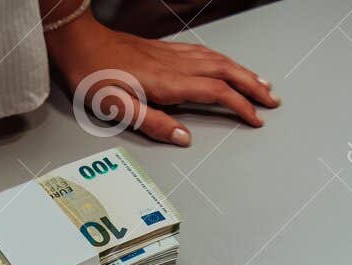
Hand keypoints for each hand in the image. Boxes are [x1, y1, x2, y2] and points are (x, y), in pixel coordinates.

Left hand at [46, 12, 278, 145]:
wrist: (77, 40)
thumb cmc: (93, 76)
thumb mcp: (116, 108)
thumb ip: (153, 124)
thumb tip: (185, 138)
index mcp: (168, 83)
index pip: (215, 93)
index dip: (240, 106)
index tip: (256, 120)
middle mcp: (175, 66)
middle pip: (225, 72)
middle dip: (252, 86)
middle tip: (273, 100)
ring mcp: (171, 55)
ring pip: (218, 60)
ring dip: (243, 71)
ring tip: (262, 83)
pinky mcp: (164, 50)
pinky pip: (204, 53)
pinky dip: (224, 60)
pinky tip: (228, 65)